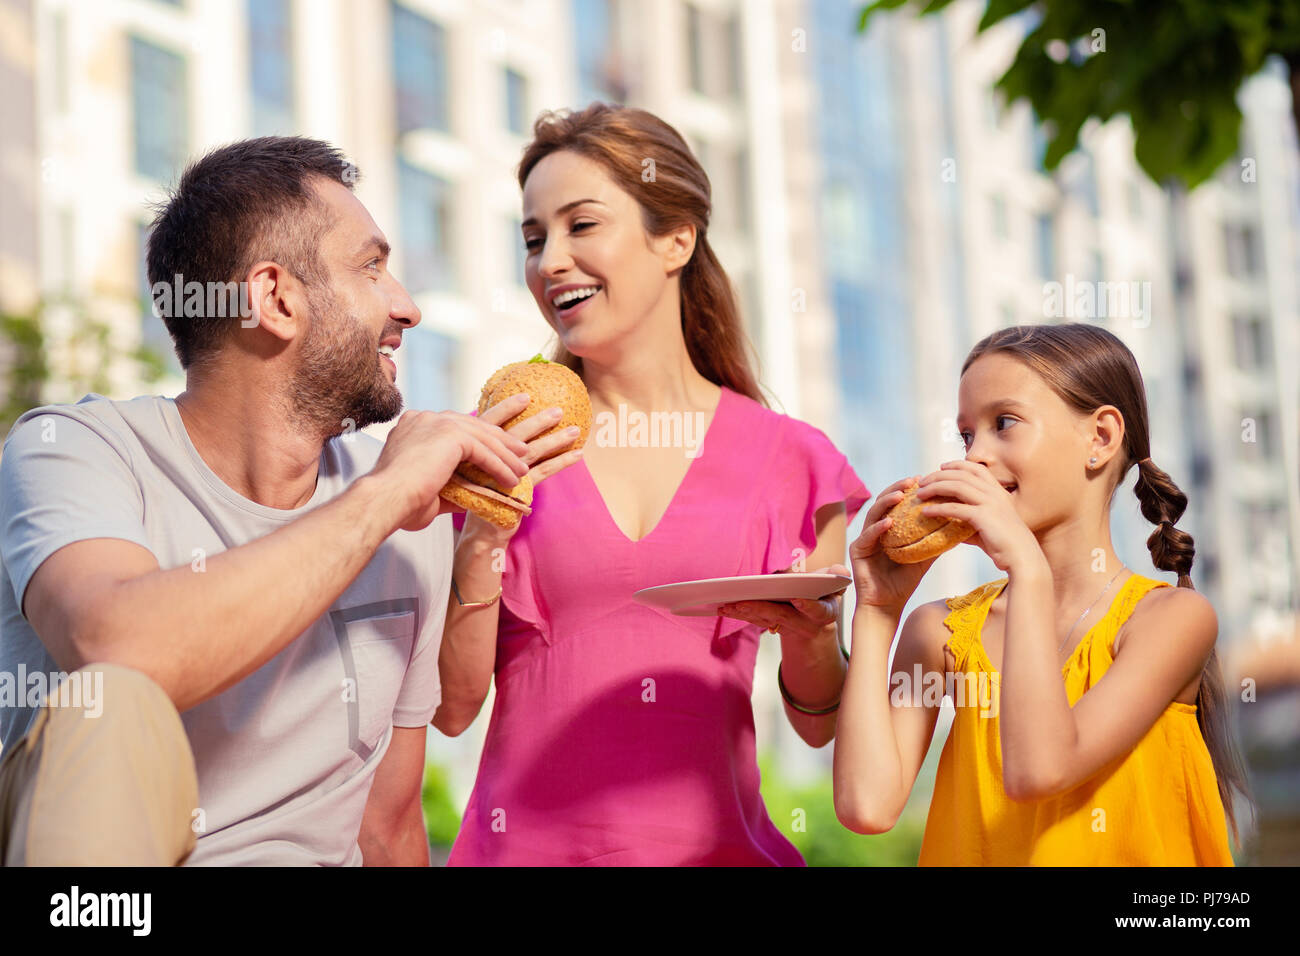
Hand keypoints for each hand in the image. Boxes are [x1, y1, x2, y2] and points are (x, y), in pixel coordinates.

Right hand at [371, 405, 529, 531]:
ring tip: (523, 469)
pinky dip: (500, 465)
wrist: (384, 501)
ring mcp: (436, 423)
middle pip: (472, 425)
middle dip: (500, 439)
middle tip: (522, 449)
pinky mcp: (450, 435)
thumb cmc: (399, 503)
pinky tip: (512, 479)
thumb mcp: (428, 488)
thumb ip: (453, 484)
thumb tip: (475, 493)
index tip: (498, 447)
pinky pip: (483, 451)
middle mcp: (424, 418)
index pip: (455, 427)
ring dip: (505, 455)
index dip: (479, 438)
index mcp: (414, 425)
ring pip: (481, 438)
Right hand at [457, 393, 587, 541]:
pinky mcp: (518, 491)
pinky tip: (577, 455)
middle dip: (539, 420)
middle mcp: (486, 460)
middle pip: (516, 434)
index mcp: (472, 451)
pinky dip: (561, 462)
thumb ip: (483, 455)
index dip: (508, 408)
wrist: (477, 535)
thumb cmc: (476, 504)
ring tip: (575, 430)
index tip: (525, 396)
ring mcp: (502, 475)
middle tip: (559, 409)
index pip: (490, 423)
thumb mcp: (473, 475)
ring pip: (533, 451)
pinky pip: (544, 472)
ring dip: (556, 439)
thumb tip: (497, 439)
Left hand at [716, 564, 847, 640]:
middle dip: (760, 609)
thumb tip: (840, 571)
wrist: (815, 626)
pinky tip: (724, 608)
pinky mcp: (773, 627)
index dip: (808, 606)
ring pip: (765, 621)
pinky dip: (740, 614)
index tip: (797, 599)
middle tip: (740, 602)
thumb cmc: (824, 597)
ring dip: (744, 613)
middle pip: (782, 616)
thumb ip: (835, 577)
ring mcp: (788, 628)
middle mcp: (806, 624)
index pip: (817, 610)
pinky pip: (756, 622)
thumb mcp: (834, 588)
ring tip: (726, 605)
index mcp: (825, 612)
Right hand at [848, 476, 937, 614]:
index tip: (923, 479)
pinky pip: (867, 536)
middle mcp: (874, 529)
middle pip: (883, 501)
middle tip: (913, 480)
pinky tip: (889, 522)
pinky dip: (878, 528)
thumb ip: (934, 540)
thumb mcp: (923, 557)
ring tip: (901, 494)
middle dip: (897, 488)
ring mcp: (864, 539)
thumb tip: (957, 525)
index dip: (908, 489)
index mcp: (887, 528)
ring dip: (886, 502)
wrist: (887, 605)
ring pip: (873, 514)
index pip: (896, 503)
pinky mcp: (857, 551)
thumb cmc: (904, 582)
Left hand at [915, 460, 1042, 573]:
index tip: (941, 466)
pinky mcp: (983, 517)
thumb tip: (953, 530)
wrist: (1022, 557)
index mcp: (998, 492)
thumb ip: (971, 524)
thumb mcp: (989, 528)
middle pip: (961, 474)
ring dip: (935, 487)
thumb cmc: (1006, 545)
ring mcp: (989, 503)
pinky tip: (925, 512)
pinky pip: (955, 508)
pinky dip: (938, 508)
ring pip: (956, 486)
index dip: (957, 465)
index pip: (976, 469)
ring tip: (920, 493)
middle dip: (939, 475)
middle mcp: (994, 493)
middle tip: (922, 481)